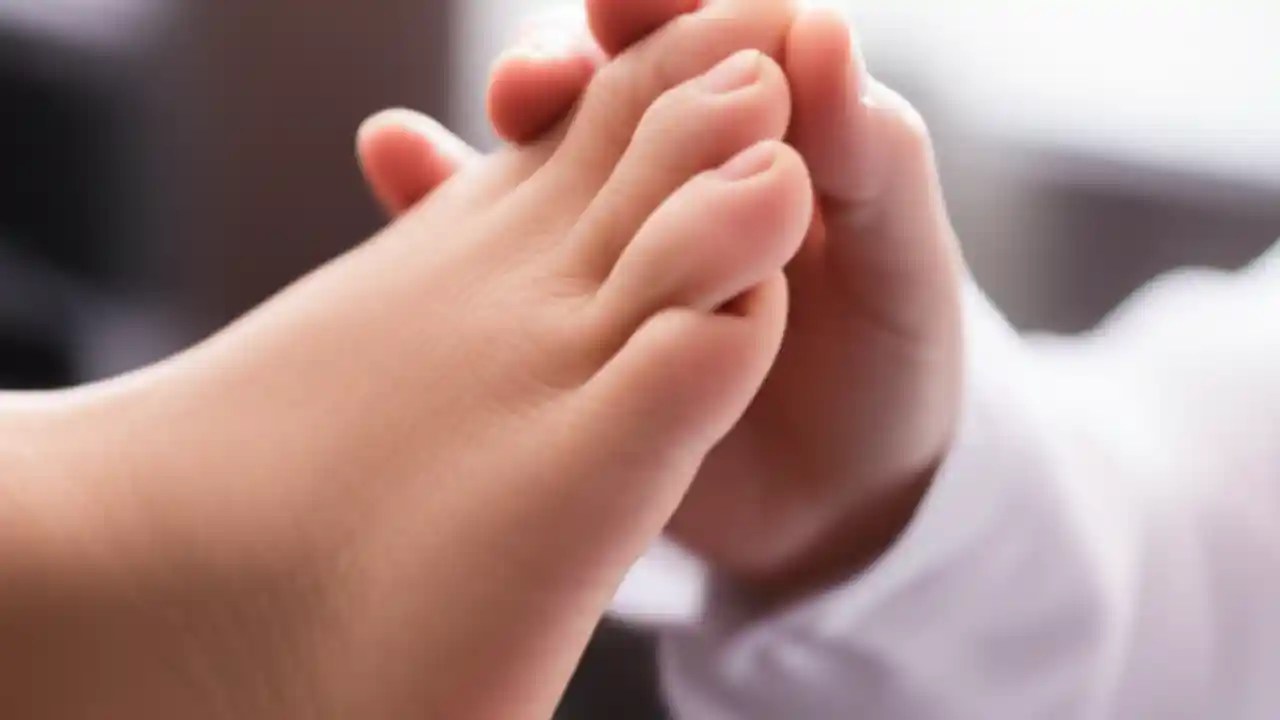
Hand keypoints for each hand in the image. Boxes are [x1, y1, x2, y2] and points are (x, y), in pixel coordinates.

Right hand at [356, 0, 964, 599]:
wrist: (846, 505)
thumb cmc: (895, 376)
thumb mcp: (904, 271)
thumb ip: (872, 158)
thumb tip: (818, 25)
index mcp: (773, 137)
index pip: (710, 42)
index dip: (665, 9)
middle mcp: (684, 174)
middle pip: (608, 85)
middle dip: (563, 67)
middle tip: (533, 87)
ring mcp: (619, 241)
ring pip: (538, 154)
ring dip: (493, 130)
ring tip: (419, 138)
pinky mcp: (572, 311)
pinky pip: (491, 245)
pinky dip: (434, 199)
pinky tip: (390, 163)